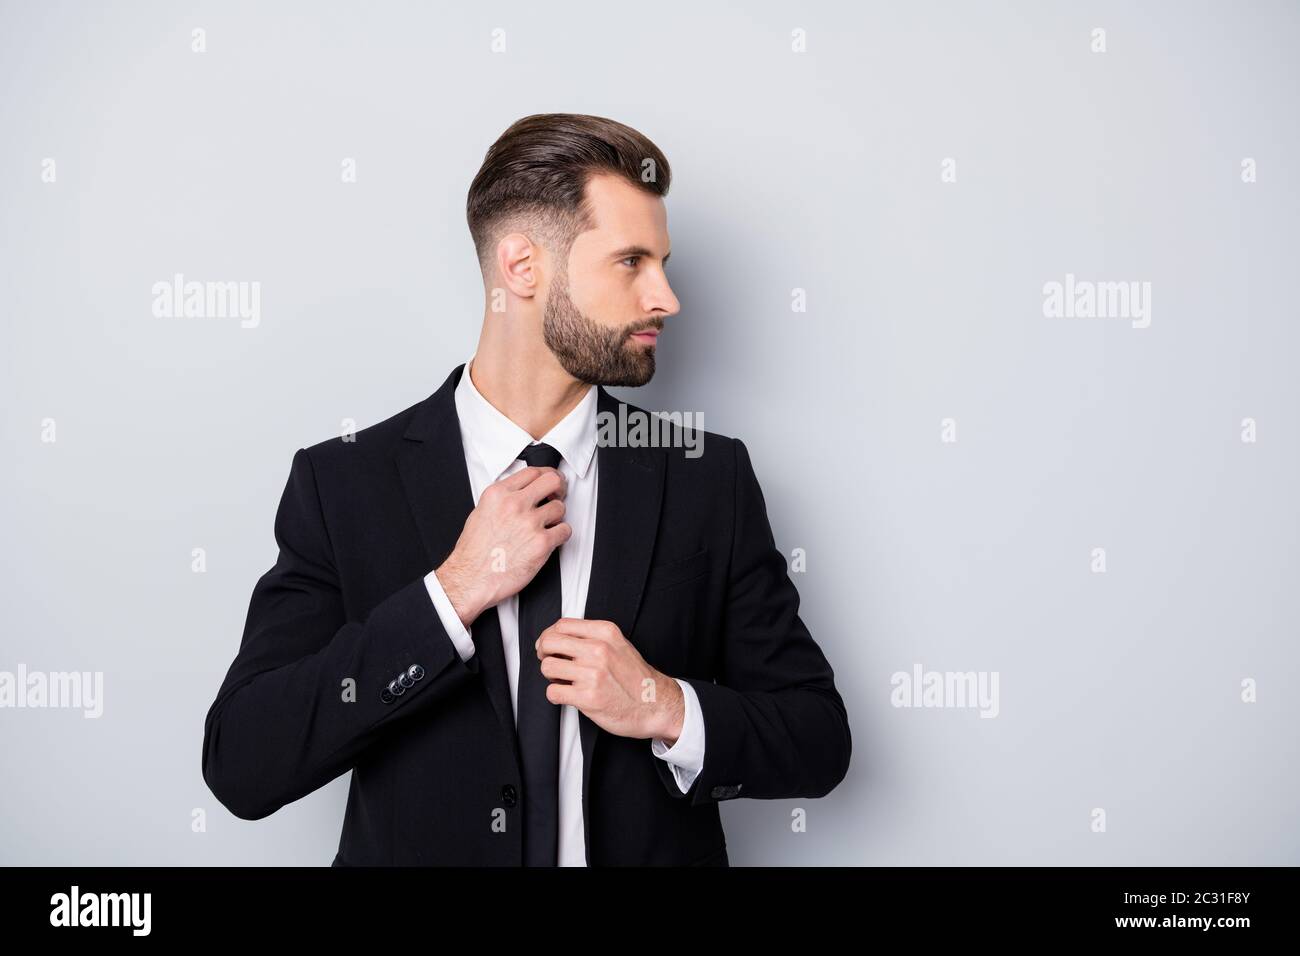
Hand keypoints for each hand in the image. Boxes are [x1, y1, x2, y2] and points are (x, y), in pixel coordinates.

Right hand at [435, 466, 570, 625]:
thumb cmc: (473, 553)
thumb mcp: (480, 513)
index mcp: (498, 494)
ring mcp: (529, 523)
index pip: (532, 471)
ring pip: (560, 507)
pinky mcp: (541, 543)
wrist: (470, 579)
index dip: (545, 476)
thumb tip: (520, 494)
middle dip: (558, 488)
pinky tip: (549, 540)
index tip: (549, 482)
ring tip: (546, 526)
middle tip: (557, 495)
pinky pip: (565, 530)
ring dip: (556, 517)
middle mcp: (514, 505)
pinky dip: (560, 535)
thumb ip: (502, 499)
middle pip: (552, 481)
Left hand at [534, 618, 684, 742]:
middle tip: (549, 661)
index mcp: (606, 633)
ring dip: (551, 676)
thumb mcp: (619, 644)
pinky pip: (553, 692)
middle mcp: (599, 650)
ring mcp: (593, 674)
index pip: (562, 625)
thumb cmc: (636, 677)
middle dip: (543, 653)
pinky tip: (567, 694)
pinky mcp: (588, 698)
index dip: (549, 635)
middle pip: (549, 642)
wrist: (655, 705)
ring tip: (563, 680)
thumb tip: (558, 637)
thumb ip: (592, 637)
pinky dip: (555, 695)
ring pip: (547, 667)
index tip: (548, 645)